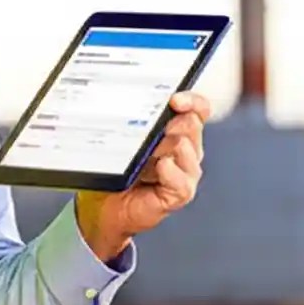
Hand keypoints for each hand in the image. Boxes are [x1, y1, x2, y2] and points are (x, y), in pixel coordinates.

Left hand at [76, 91, 210, 261]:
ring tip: (145, 150)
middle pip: (191, 125)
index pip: (197, 108)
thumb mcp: (124, 138)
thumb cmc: (116, 168)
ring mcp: (186, 172)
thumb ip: (134, 120)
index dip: (192, 101)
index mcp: (179, 130)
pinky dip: (169, 172)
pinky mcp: (180, 193)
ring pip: (185, 150)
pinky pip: (181, 180)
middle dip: (173, 121)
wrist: (105, 205)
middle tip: (155, 123)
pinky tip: (158, 167)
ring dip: (163, 147)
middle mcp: (187, 149)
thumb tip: (131, 100)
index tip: (175, 99)